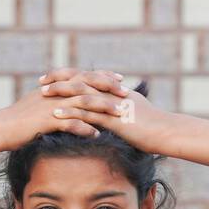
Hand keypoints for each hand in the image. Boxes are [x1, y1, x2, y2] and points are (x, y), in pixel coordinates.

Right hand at [0, 68, 130, 148]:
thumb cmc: (17, 120)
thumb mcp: (36, 104)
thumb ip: (53, 99)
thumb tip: (66, 101)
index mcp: (54, 86)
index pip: (83, 76)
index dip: (102, 76)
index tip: (119, 79)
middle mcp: (55, 92)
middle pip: (87, 85)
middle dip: (109, 88)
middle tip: (127, 93)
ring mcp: (51, 106)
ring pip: (83, 103)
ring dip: (103, 108)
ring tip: (120, 114)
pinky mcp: (46, 121)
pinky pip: (70, 123)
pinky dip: (85, 128)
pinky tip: (97, 134)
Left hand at [38, 67, 169, 152]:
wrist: (167, 132)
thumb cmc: (152, 127)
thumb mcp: (133, 114)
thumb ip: (119, 109)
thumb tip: (110, 111)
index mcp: (114, 90)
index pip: (88, 77)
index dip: (69, 75)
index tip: (52, 77)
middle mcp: (112, 93)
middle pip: (81, 79)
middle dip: (60, 79)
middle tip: (41, 81)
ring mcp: (112, 104)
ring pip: (82, 93)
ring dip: (61, 92)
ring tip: (43, 93)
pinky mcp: (113, 119)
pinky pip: (89, 113)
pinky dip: (71, 112)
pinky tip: (56, 114)